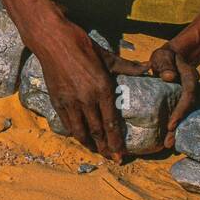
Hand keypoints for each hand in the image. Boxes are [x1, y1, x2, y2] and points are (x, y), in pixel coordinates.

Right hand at [35, 21, 146, 160]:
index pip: (111, 123)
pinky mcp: (57, 100)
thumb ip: (127, 67)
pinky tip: (80, 136)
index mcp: (102, 89)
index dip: (116, 142)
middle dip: (105, 148)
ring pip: (80, 131)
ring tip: (97, 151)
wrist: (52, 40)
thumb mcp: (107, 56)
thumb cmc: (82, 45)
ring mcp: (70, 101)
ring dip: (89, 144)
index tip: (121, 154)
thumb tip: (147, 68)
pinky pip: (67, 123)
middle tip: (113, 159)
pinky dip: (74, 133)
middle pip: (97, 131)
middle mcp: (86, 99)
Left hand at [148, 44, 199, 147]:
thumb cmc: (165, 57)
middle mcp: (195, 88)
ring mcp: (193, 95)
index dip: (181, 109)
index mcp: (190, 76)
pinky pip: (185, 114)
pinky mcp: (187, 101)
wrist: (174, 57)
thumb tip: (169, 77)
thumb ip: (165, 64)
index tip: (171, 124)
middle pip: (191, 109)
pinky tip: (170, 137)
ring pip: (189, 114)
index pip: (189, 94)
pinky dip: (179, 125)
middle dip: (180, 126)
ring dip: (180, 129)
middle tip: (169, 142)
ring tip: (169, 144)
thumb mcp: (162, 56)